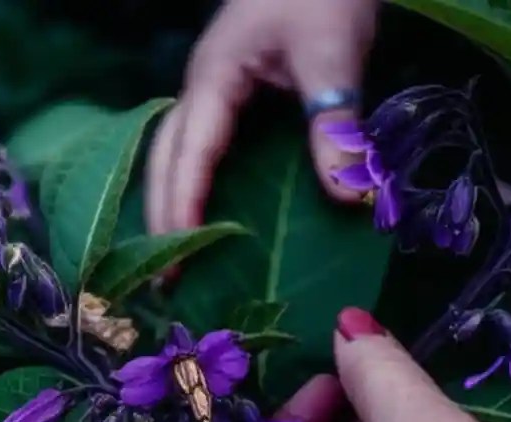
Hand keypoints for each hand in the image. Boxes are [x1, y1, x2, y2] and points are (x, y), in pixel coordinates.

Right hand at [145, 0, 377, 234]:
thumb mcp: (332, 55)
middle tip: (164, 277)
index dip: (183, 204)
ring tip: (175, 255)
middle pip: (164, 157)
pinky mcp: (235, 90)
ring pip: (176, 152)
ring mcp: (214, 87)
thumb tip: (349, 197)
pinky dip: (196, 182)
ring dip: (170, 201)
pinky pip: (203, 146)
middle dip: (160, 215)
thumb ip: (334, 125)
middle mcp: (203, 86)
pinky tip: (209, 212)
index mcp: (213, 77)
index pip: (189, 152)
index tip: (181, 255)